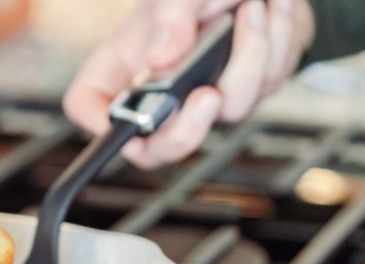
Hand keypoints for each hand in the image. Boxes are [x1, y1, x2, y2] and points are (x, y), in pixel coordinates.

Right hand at [63, 0, 313, 168]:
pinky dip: (275, 39)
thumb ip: (169, 15)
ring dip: (250, 54)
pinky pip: (267, 82)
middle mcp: (160, 94)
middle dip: (187, 130)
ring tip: (250, 10)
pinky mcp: (249, 90)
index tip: (121, 118)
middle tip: (205, 96)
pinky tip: (269, 10)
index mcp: (123, 69)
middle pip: (157, 149)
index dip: (99, 123)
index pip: (89, 108)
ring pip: (230, 109)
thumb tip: (164, 56)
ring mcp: (205, 99)